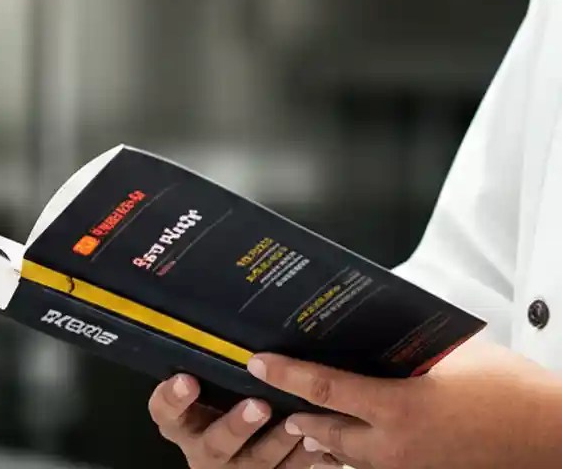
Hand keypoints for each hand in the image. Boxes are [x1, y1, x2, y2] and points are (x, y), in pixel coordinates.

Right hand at [148, 373, 330, 467]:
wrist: (231, 455)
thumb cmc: (215, 405)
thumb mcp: (204, 389)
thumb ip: (209, 369)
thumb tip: (226, 318)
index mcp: (180, 424)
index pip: (164, 411)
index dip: (172, 398)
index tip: (187, 379)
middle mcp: (202, 449)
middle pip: (214, 444)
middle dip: (237, 426)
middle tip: (258, 405)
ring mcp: (234, 467)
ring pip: (255, 460)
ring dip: (277, 442)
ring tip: (295, 422)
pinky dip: (303, 455)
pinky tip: (316, 438)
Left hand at [249, 340, 561, 468]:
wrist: (554, 440)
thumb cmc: (513, 394)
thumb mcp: (456, 357)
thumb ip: (410, 350)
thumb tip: (380, 334)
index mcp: (399, 409)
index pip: (324, 388)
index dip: (285, 374)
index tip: (257, 363)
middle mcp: (395, 447)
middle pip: (324, 432)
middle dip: (297, 414)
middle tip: (273, 394)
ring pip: (347, 457)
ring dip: (324, 439)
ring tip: (304, 419)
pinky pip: (375, 468)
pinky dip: (356, 454)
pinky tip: (353, 437)